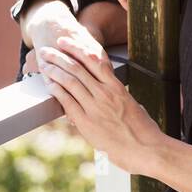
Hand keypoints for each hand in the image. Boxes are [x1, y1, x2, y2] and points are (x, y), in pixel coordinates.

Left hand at [37, 31, 166, 174]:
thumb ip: (119, 100)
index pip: (94, 60)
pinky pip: (68, 102)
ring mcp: (95, 107)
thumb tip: (115, 99)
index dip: (77, 49)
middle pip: (78, 68)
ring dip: (54, 70)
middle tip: (48, 49)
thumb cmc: (144, 131)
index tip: (66, 43)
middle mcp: (105, 93)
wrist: (147, 149)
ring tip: (44, 63)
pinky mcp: (87, 123)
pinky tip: (49, 84)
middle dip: (60, 56)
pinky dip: (57, 91)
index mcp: (117, 87)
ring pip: (70, 81)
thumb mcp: (132, 107)